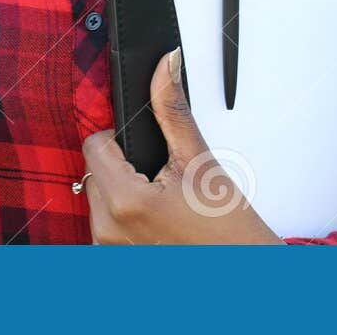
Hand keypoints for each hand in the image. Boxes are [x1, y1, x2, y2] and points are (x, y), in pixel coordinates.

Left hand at [80, 47, 283, 243]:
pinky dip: (124, 216)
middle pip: (95, 171)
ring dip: (122, 191)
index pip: (94, 146)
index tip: (148, 147)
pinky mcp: (114, 261)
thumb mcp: (198, 161)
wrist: (242, 273)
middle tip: (164, 178)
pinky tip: (156, 221)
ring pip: (99, 197)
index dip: (121, 138)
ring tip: (163, 201)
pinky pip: (105, 224)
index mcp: (124, 202)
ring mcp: (108, 250)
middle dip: (124, 166)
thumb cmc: (228, 229)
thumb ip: (173, 109)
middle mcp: (107, 230)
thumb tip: (166, 64)